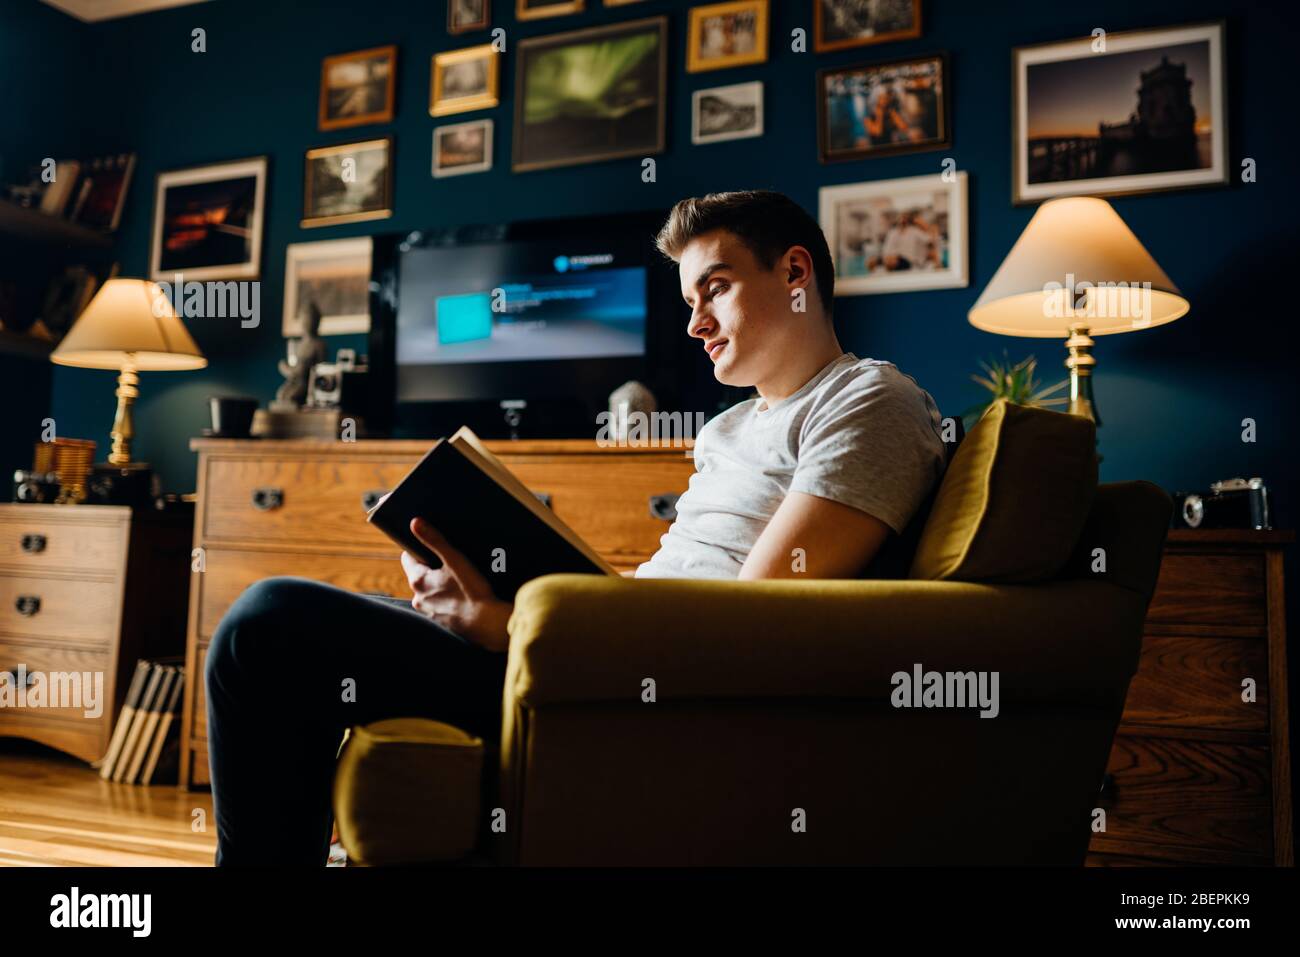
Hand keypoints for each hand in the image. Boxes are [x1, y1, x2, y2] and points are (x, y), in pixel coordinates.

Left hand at [401, 518, 512, 652]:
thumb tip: (414, 523)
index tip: (433, 546)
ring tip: (461, 579)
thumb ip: (434, 540)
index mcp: (417, 581)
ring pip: (431, 590)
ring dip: (441, 583)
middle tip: (452, 562)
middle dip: (432, 567)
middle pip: (420, 574)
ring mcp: (430, 612)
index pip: (407, 557)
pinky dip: (449, 598)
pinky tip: (465, 595)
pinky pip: (441, 603)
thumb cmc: (471, 591)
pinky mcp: (443, 622)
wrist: (489, 624)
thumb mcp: (454, 560)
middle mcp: (419, 599)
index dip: (419, 548)